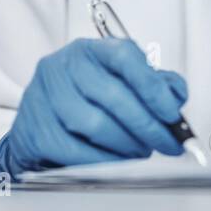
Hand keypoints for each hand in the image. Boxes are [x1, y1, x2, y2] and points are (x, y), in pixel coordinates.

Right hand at [0, 38, 188, 185]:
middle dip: (148, 125)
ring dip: (126, 145)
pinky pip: (75, 151)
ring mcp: (45, 96)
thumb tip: (176, 96)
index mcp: (90, 49)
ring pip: (94, 125)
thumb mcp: (119, 79)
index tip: (171, 111)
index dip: (152, 86)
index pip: (124, 56)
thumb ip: (153, 83)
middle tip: (167, 142)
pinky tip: (116, 160)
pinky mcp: (35, 128)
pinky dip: (103, 160)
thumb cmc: (85, 97)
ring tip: (141, 151)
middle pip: (112, 96)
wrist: (40, 117)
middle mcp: (63, 66)